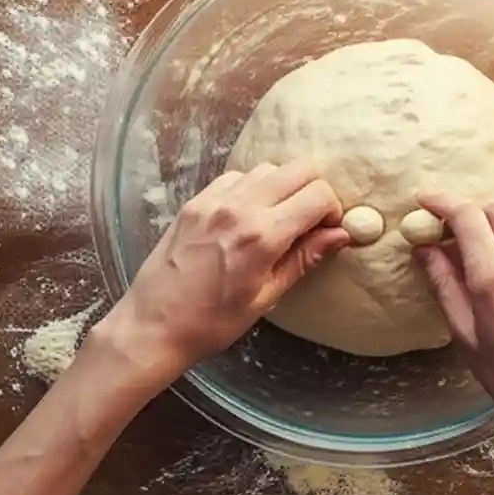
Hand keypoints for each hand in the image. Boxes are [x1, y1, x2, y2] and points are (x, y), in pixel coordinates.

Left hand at [91, 159, 349, 382]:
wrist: (152, 325)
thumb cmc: (212, 322)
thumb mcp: (266, 297)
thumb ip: (304, 258)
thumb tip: (341, 235)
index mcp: (261, 236)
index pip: (318, 195)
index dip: (333, 210)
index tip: (327, 230)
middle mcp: (239, 208)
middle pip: (299, 169)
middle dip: (314, 190)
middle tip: (309, 221)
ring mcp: (214, 201)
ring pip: (268, 168)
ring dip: (283, 187)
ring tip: (278, 219)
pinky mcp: (195, 202)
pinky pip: (236, 177)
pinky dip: (252, 188)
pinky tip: (247, 216)